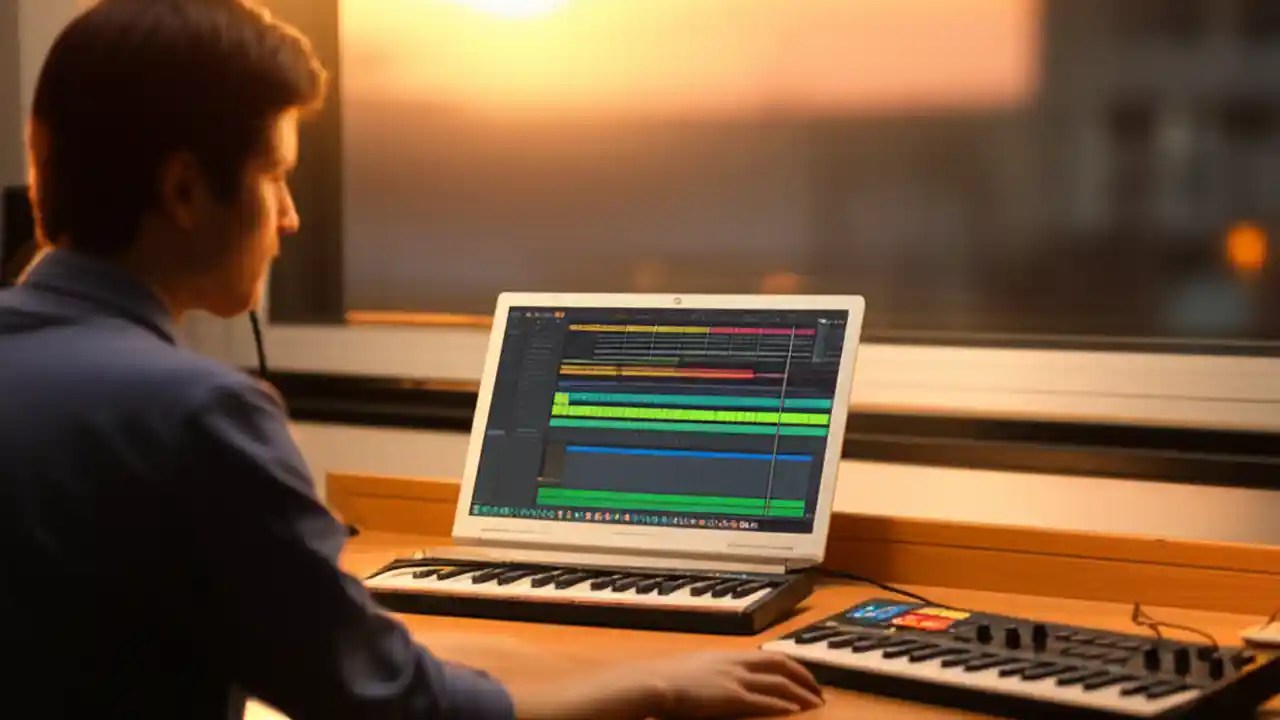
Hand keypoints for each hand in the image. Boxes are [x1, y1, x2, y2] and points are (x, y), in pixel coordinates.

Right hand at [512, 650, 823, 718]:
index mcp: (726, 655)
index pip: (768, 657)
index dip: (790, 665)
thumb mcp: (691, 673)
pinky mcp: (733, 698)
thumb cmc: (664, 681)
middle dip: (804, 677)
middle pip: (781, 665)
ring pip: (780, 683)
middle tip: (818, 691)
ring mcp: (735, 680)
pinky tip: (798, 711)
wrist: (653, 682)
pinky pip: (767, 700)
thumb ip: (708, 677)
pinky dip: (786, 704)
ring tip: (816, 703)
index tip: (802, 675)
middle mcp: (735, 663)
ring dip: (802, 693)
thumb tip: (713, 685)